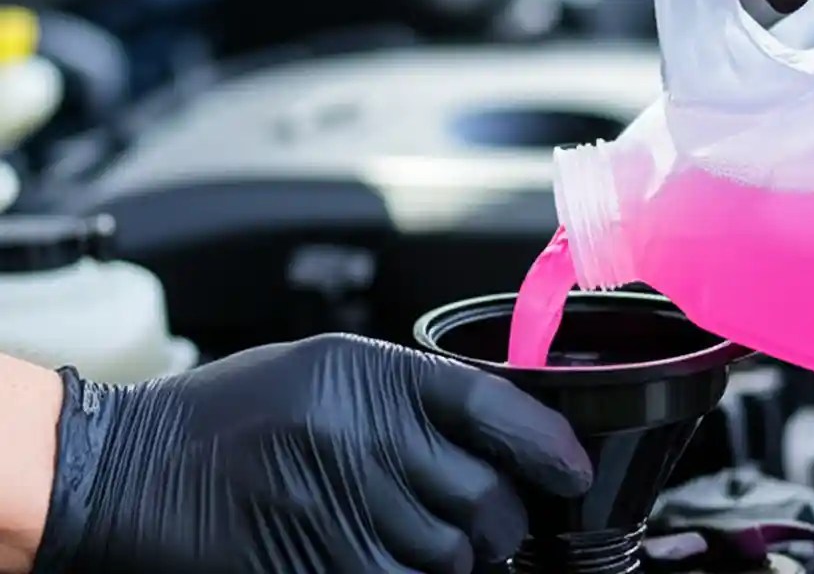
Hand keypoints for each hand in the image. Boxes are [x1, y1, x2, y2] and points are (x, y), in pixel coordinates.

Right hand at [32, 334, 592, 573]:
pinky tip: (396, 563)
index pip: (493, 407)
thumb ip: (409, 396)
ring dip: (461, 562)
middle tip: (494, 525)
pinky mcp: (313, 562)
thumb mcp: (326, 371)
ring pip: (452, 557)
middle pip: (485, 497)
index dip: (547, 444)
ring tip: (436, 547)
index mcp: (370, 376)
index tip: (571, 472)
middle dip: (504, 523)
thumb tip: (495, 438)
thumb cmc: (233, 413)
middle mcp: (361, 436)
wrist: (130, 467)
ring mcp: (337, 505)